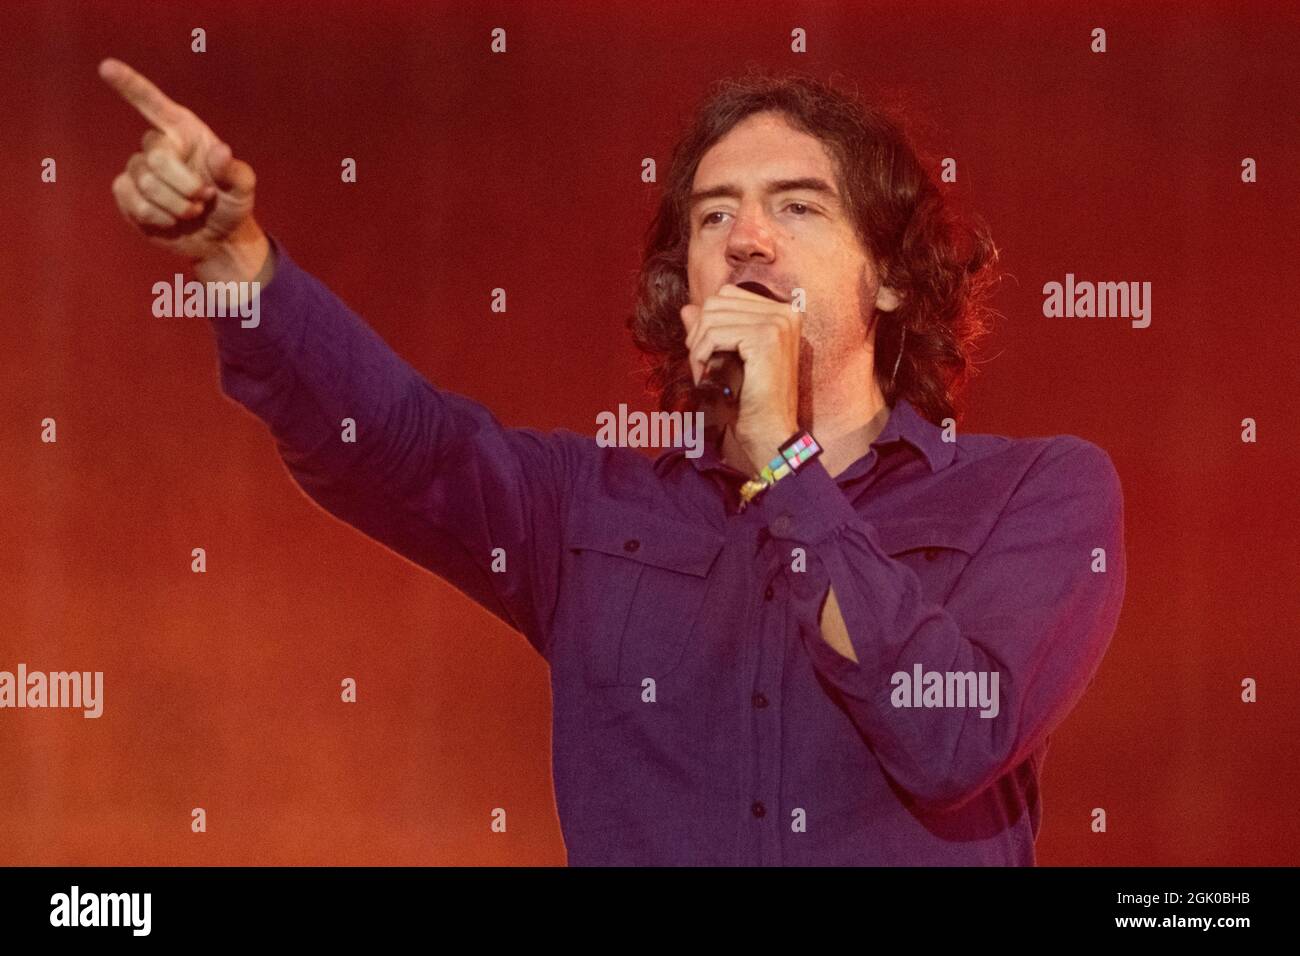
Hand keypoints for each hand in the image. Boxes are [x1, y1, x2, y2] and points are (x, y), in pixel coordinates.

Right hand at [99, 58, 267, 283]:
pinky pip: (134, 203)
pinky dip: (159, 217)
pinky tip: (172, 221)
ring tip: (193, 211)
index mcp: (183, 131)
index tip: (106, 66)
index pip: (153, 103)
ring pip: (145, 184)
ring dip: (176, 206)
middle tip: (204, 198)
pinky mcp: (127, 195)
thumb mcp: (243, 188)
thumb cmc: (231, 203)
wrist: (219, 237)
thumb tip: (221, 152)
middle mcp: (158, 146)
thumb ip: (235, 171)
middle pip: (155, 158)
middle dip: (185, 186)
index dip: (130, 85)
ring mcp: (139, 170)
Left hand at [681, 284, 799, 467]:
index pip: (727, 295)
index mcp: (782, 312)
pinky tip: (704, 375)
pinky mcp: (766, 337)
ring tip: (701, 372)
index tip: (703, 352)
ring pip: (712, 316)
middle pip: (717, 302)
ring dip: (697, 346)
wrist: (770, 432)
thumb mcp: (728, 358)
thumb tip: (686, 308)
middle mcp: (785, 312)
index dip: (706, 321)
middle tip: (698, 364)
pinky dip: (701, 354)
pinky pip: (715, 334)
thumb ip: (710, 330)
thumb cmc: (750, 400)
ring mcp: (778, 322)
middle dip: (698, 333)